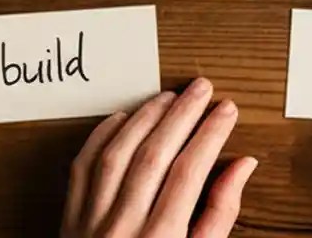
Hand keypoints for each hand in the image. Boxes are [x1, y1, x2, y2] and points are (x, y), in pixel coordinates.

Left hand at [61, 78, 257, 237]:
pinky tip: (122, 118)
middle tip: (203, 89)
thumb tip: (243, 165)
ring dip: (144, 117)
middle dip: (182, 114)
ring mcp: (90, 224)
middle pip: (154, 155)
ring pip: (116, 154)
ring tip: (169, 96)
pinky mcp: (69, 221)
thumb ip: (220, 215)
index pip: (190, 172)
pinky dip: (101, 137)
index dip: (211, 134)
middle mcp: (123, 229)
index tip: (227, 111)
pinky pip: (81, 167)